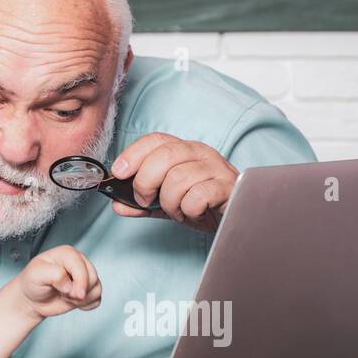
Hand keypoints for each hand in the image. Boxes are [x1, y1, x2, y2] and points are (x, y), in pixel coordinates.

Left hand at [16, 245, 101, 319]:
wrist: (33, 298)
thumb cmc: (33, 282)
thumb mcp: (36, 274)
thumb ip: (54, 274)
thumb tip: (69, 284)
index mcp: (67, 253)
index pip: (81, 266)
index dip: (79, 282)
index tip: (69, 292)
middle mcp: (78, 262)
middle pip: (92, 278)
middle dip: (78, 292)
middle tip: (62, 293)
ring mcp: (84, 276)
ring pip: (96, 288)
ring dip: (81, 299)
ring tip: (66, 296)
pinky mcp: (87, 290)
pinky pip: (97, 299)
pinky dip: (87, 305)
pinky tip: (73, 302)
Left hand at [109, 133, 237, 233]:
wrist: (239, 217)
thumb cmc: (203, 204)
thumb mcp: (168, 202)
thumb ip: (143, 203)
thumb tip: (118, 205)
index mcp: (184, 150)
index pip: (156, 140)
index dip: (133, 154)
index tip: (118, 172)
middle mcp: (200, 153)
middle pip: (164, 156)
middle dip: (146, 181)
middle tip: (146, 200)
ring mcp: (216, 168)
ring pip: (178, 179)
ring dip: (170, 203)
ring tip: (179, 211)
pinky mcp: (228, 187)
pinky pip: (197, 197)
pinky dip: (189, 210)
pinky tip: (195, 213)